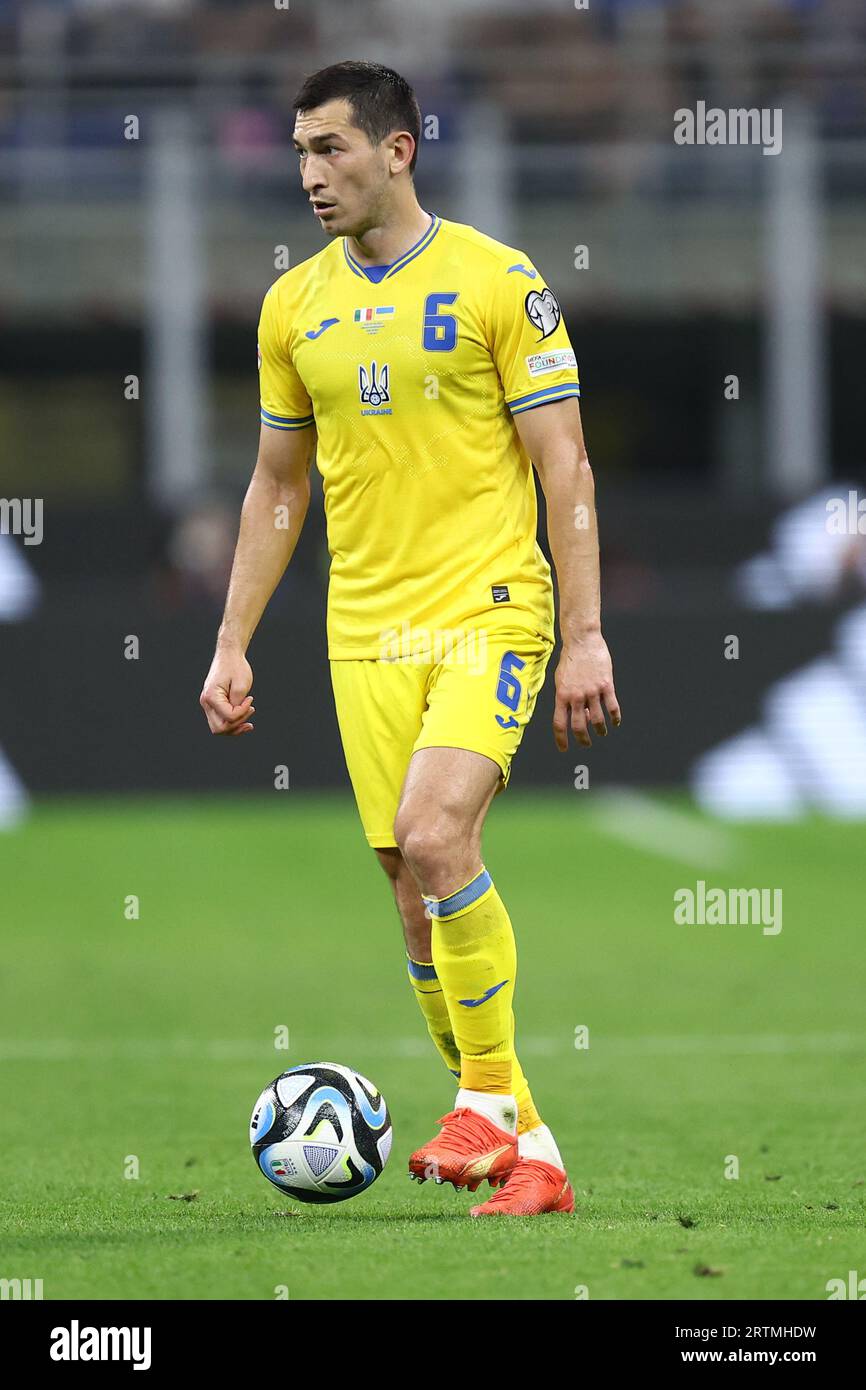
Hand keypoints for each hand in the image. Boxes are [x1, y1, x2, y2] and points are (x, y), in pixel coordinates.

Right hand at [199, 646, 254, 735]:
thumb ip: (238, 704)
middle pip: (219, 728)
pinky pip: (220, 720)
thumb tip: (235, 718)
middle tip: (250, 711)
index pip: (229, 717)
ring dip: (234, 727)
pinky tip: (244, 721)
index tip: (250, 699)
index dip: (243, 713)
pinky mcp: (213, 704)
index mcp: (211, 697)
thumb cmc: (236, 666)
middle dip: (237, 725)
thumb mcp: (241, 685)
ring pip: (219, 727)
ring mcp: (208, 704)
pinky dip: (231, 723)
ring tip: (248, 722)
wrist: (229, 654)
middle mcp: (206, 702)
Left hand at [552, 632, 620, 749]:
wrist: (582, 641)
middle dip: (583, 739)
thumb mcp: (561, 680)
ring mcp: (592, 691)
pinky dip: (615, 718)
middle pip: (579, 726)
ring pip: (597, 720)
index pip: (559, 723)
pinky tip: (616, 722)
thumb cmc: (570, 660)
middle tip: (586, 744)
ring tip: (602, 733)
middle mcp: (576, 696)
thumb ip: (567, 698)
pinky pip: (612, 707)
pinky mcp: (606, 685)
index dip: (561, 739)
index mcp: (562, 695)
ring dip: (600, 730)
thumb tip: (578, 714)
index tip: (564, 749)